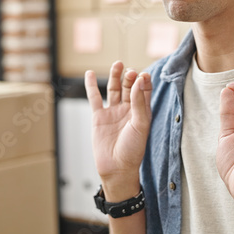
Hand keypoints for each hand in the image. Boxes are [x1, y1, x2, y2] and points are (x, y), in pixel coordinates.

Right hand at [85, 62, 151, 197]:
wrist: (116, 168)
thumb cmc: (133, 150)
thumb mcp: (141, 125)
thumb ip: (138, 102)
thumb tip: (138, 80)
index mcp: (142, 112)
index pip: (144, 90)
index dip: (144, 81)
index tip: (144, 75)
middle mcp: (128, 110)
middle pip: (128, 87)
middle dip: (129, 77)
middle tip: (129, 71)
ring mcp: (113, 112)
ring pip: (113, 90)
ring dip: (115, 77)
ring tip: (117, 64)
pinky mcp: (98, 117)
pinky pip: (95, 98)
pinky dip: (91, 86)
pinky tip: (90, 74)